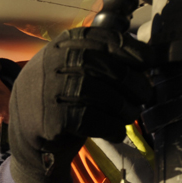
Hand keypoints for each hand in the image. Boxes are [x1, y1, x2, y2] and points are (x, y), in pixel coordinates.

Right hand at [7, 27, 151, 182]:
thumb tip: (150, 55)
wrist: (31, 144)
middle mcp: (47, 64)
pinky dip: (109, 126)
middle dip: (129, 79)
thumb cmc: (61, 105)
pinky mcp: (48, 120)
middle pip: (98, 63)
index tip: (147, 61)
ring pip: (94, 91)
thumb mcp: (72, 73)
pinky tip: (117, 133)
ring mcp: (44, 92)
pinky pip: (88, 119)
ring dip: (121, 105)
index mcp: (58, 47)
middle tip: (146, 95)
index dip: (127, 48)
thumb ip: (99, 60)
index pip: (97, 38)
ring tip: (131, 115)